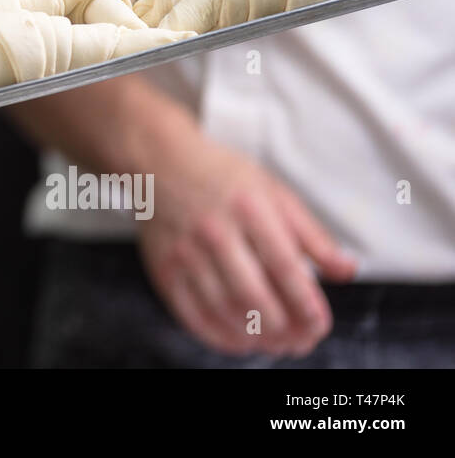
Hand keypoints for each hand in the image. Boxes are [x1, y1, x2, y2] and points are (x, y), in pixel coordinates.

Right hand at [137, 139, 355, 358]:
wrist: (161, 162)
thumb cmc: (223, 177)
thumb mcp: (275, 192)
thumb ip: (312, 235)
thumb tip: (346, 272)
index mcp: (248, 207)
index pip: (283, 265)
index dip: (305, 302)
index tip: (319, 323)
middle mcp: (213, 230)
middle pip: (252, 293)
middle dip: (283, 327)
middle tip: (301, 341)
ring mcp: (184, 250)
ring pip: (223, 308)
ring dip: (255, 336)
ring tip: (276, 344)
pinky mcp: (164, 267)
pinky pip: (191, 313)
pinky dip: (218, 336)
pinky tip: (239, 341)